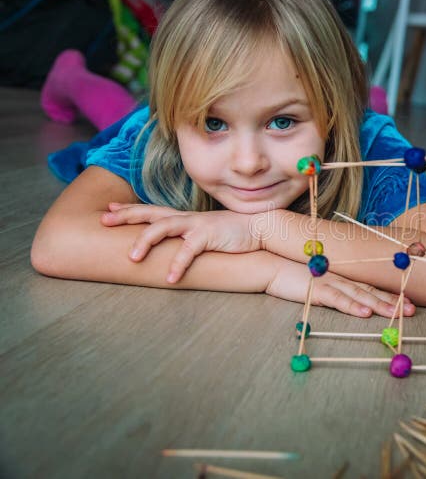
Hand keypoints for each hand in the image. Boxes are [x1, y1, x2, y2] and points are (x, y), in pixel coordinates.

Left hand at [101, 202, 260, 282]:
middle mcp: (186, 218)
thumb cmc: (232, 232)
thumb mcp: (205, 233)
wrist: (259, 228)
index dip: (130, 209)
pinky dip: (178, 265)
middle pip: (150, 213)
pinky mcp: (209, 236)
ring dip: (145, 241)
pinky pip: (189, 251)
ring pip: (164, 227)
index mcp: (184, 218)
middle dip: (126, 216)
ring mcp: (196, 225)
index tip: (109, 209)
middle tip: (103, 221)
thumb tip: (173, 248)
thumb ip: (188, 237)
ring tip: (131, 258)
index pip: (152, 210)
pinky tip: (170, 279)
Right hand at [268, 260, 414, 317]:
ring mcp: (330, 282)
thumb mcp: (318, 281)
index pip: (371, 285)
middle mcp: (341, 278)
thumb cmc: (292, 273)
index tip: (411, 301)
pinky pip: (337, 299)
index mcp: (343, 276)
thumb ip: (335, 287)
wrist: (268, 262)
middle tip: (415, 310)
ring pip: (360, 295)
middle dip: (394, 300)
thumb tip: (353, 298)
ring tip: (399, 312)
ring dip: (380, 304)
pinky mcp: (316, 289)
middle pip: (372, 290)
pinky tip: (365, 313)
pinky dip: (352, 306)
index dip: (391, 293)